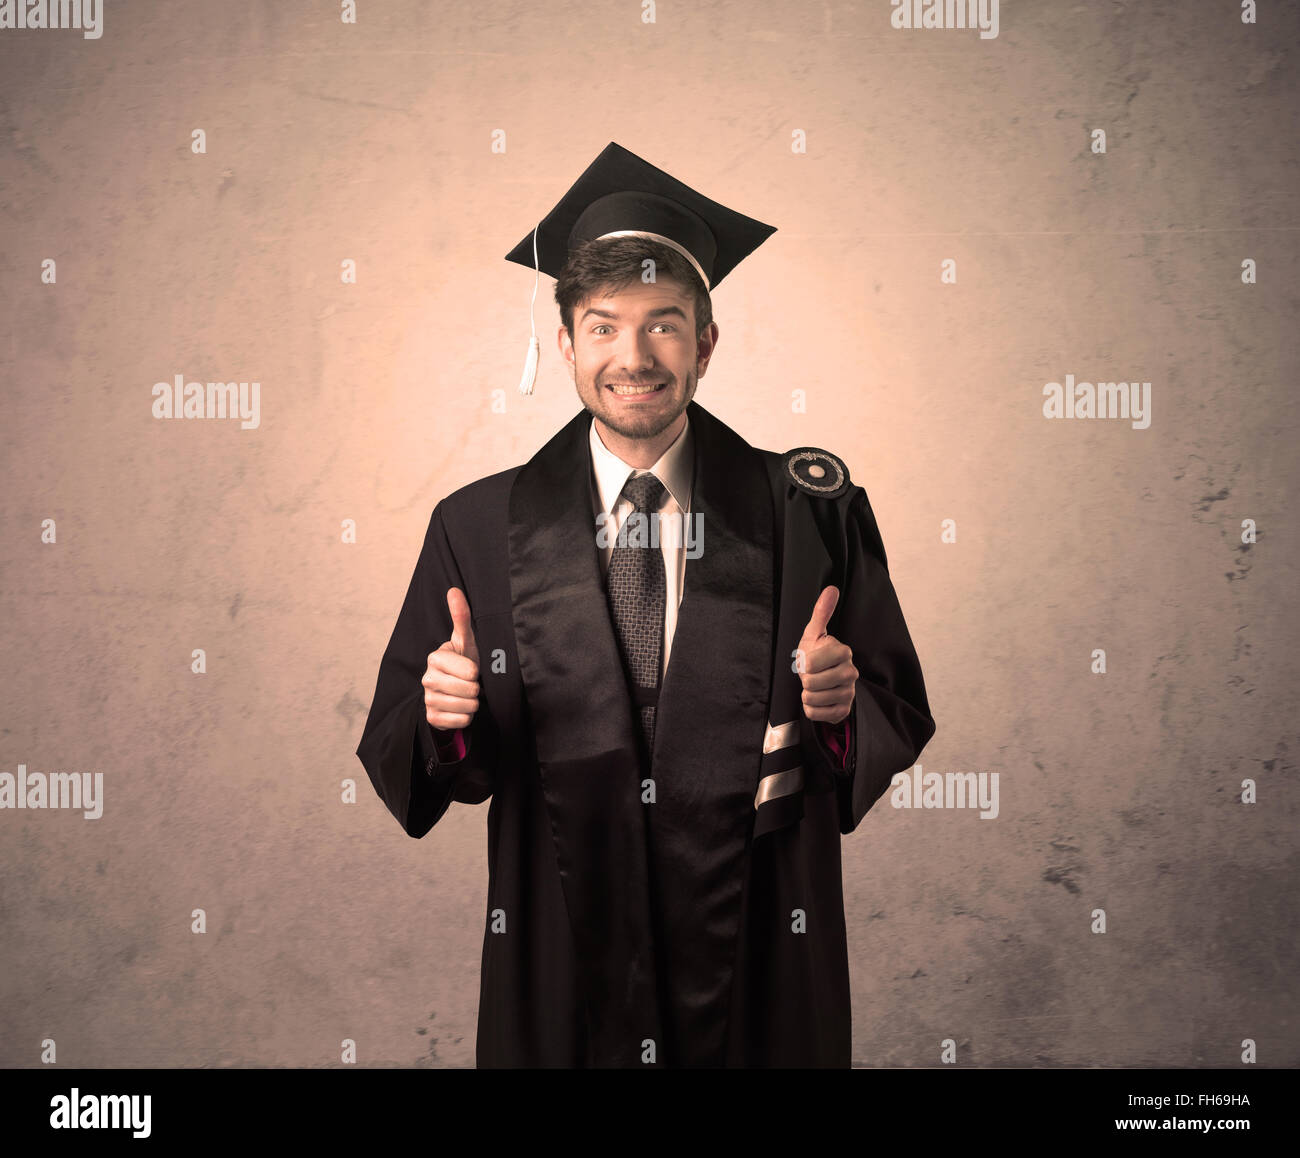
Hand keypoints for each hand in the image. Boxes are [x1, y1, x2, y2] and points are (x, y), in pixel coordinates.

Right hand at [423, 587, 480, 730]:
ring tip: (468, 694)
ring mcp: (427, 699)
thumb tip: (454, 590)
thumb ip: (461, 617)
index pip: (469, 671)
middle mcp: (427, 678)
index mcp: (435, 657)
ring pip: (466, 707)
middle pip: (468, 690)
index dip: (476, 672)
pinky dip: (466, 717)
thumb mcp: (465, 641)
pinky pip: (460, 721)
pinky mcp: (431, 718)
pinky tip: (461, 708)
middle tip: (471, 683)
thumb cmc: (463, 662)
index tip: (472, 668)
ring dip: (473, 703)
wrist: (454, 690)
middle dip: (476, 688)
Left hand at [795, 585, 857, 724]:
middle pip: (811, 682)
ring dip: (807, 694)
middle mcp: (851, 673)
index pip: (811, 663)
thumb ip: (821, 612)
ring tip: (814, 686)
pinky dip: (810, 708)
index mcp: (843, 652)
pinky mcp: (844, 711)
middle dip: (804, 679)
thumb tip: (831, 589)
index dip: (803, 663)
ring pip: (813, 699)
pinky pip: (815, 713)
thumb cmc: (817, 655)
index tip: (807, 660)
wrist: (823, 680)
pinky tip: (817, 699)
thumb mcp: (814, 633)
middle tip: (810, 675)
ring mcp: (849, 693)